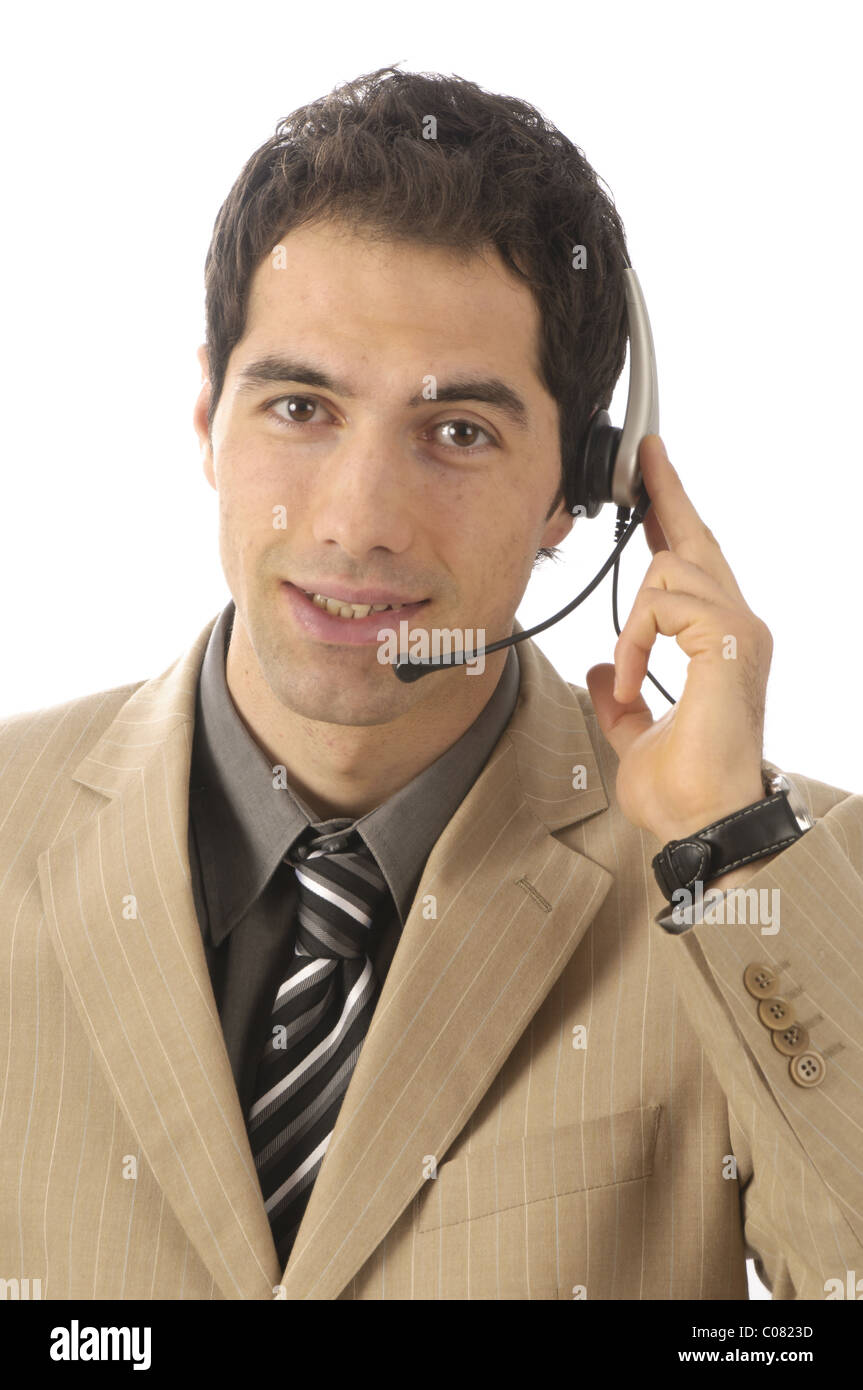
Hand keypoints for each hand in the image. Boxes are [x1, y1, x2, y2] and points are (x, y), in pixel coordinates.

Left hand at [585, 434, 772, 848]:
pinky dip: (633, 641)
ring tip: (625, 676)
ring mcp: (740, 631)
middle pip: (698, 542)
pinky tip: (628, 680)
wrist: (707, 823)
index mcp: (720, 645)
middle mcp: (739, 628)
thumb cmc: (684, 790)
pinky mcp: (728, 641)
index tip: (653, 481)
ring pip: (670, 571)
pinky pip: (663, 604)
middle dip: (668, 493)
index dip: (672, 520)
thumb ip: (620, 700)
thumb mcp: (635, 736)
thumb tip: (598, 671)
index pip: (695, 568)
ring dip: (632, 621)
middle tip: (647, 452)